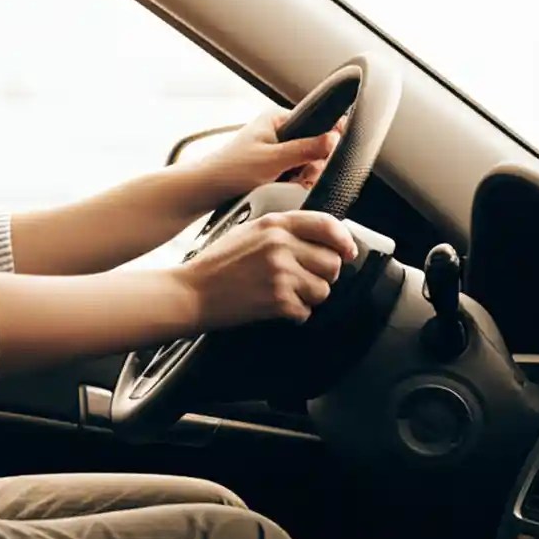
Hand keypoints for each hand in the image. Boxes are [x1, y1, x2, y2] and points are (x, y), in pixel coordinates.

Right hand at [174, 211, 357, 328]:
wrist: (191, 293)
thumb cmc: (215, 265)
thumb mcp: (247, 232)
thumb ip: (282, 230)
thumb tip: (321, 239)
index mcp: (274, 224)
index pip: (328, 225)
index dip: (344, 241)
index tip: (348, 251)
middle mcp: (280, 245)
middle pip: (332, 262)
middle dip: (322, 275)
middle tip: (301, 280)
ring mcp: (280, 274)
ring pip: (323, 290)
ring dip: (308, 297)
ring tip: (284, 294)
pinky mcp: (278, 300)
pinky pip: (306, 311)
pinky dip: (294, 314)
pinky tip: (274, 308)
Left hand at [194, 107, 343, 199]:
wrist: (206, 190)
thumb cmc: (231, 170)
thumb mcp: (273, 159)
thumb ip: (305, 149)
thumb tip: (335, 138)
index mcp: (278, 118)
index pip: (319, 121)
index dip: (328, 138)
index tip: (330, 154)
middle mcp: (279, 130)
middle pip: (316, 144)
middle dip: (314, 163)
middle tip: (302, 175)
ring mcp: (277, 149)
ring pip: (308, 162)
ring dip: (305, 175)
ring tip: (291, 183)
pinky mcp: (274, 166)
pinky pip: (297, 173)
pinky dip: (296, 182)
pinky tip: (289, 189)